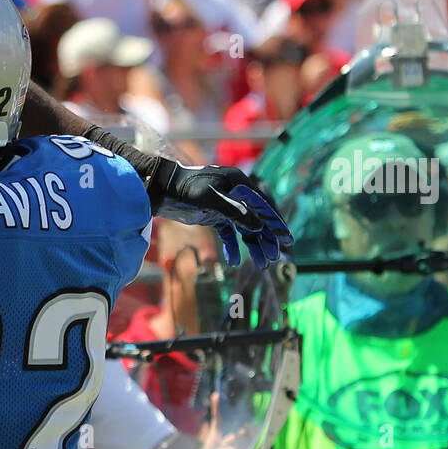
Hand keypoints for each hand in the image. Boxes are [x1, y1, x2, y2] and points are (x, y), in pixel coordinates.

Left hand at [147, 159, 292, 269]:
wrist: (161, 189)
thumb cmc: (184, 189)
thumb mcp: (209, 199)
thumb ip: (234, 211)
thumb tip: (257, 226)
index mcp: (238, 184)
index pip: (262, 206)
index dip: (274, 223)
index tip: (286, 239)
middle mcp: (235, 194)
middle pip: (256, 219)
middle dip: (266, 239)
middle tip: (274, 258)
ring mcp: (225, 205)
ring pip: (244, 228)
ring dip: (252, 246)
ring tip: (262, 265)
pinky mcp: (214, 215)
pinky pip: (228, 233)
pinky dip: (232, 246)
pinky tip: (232, 262)